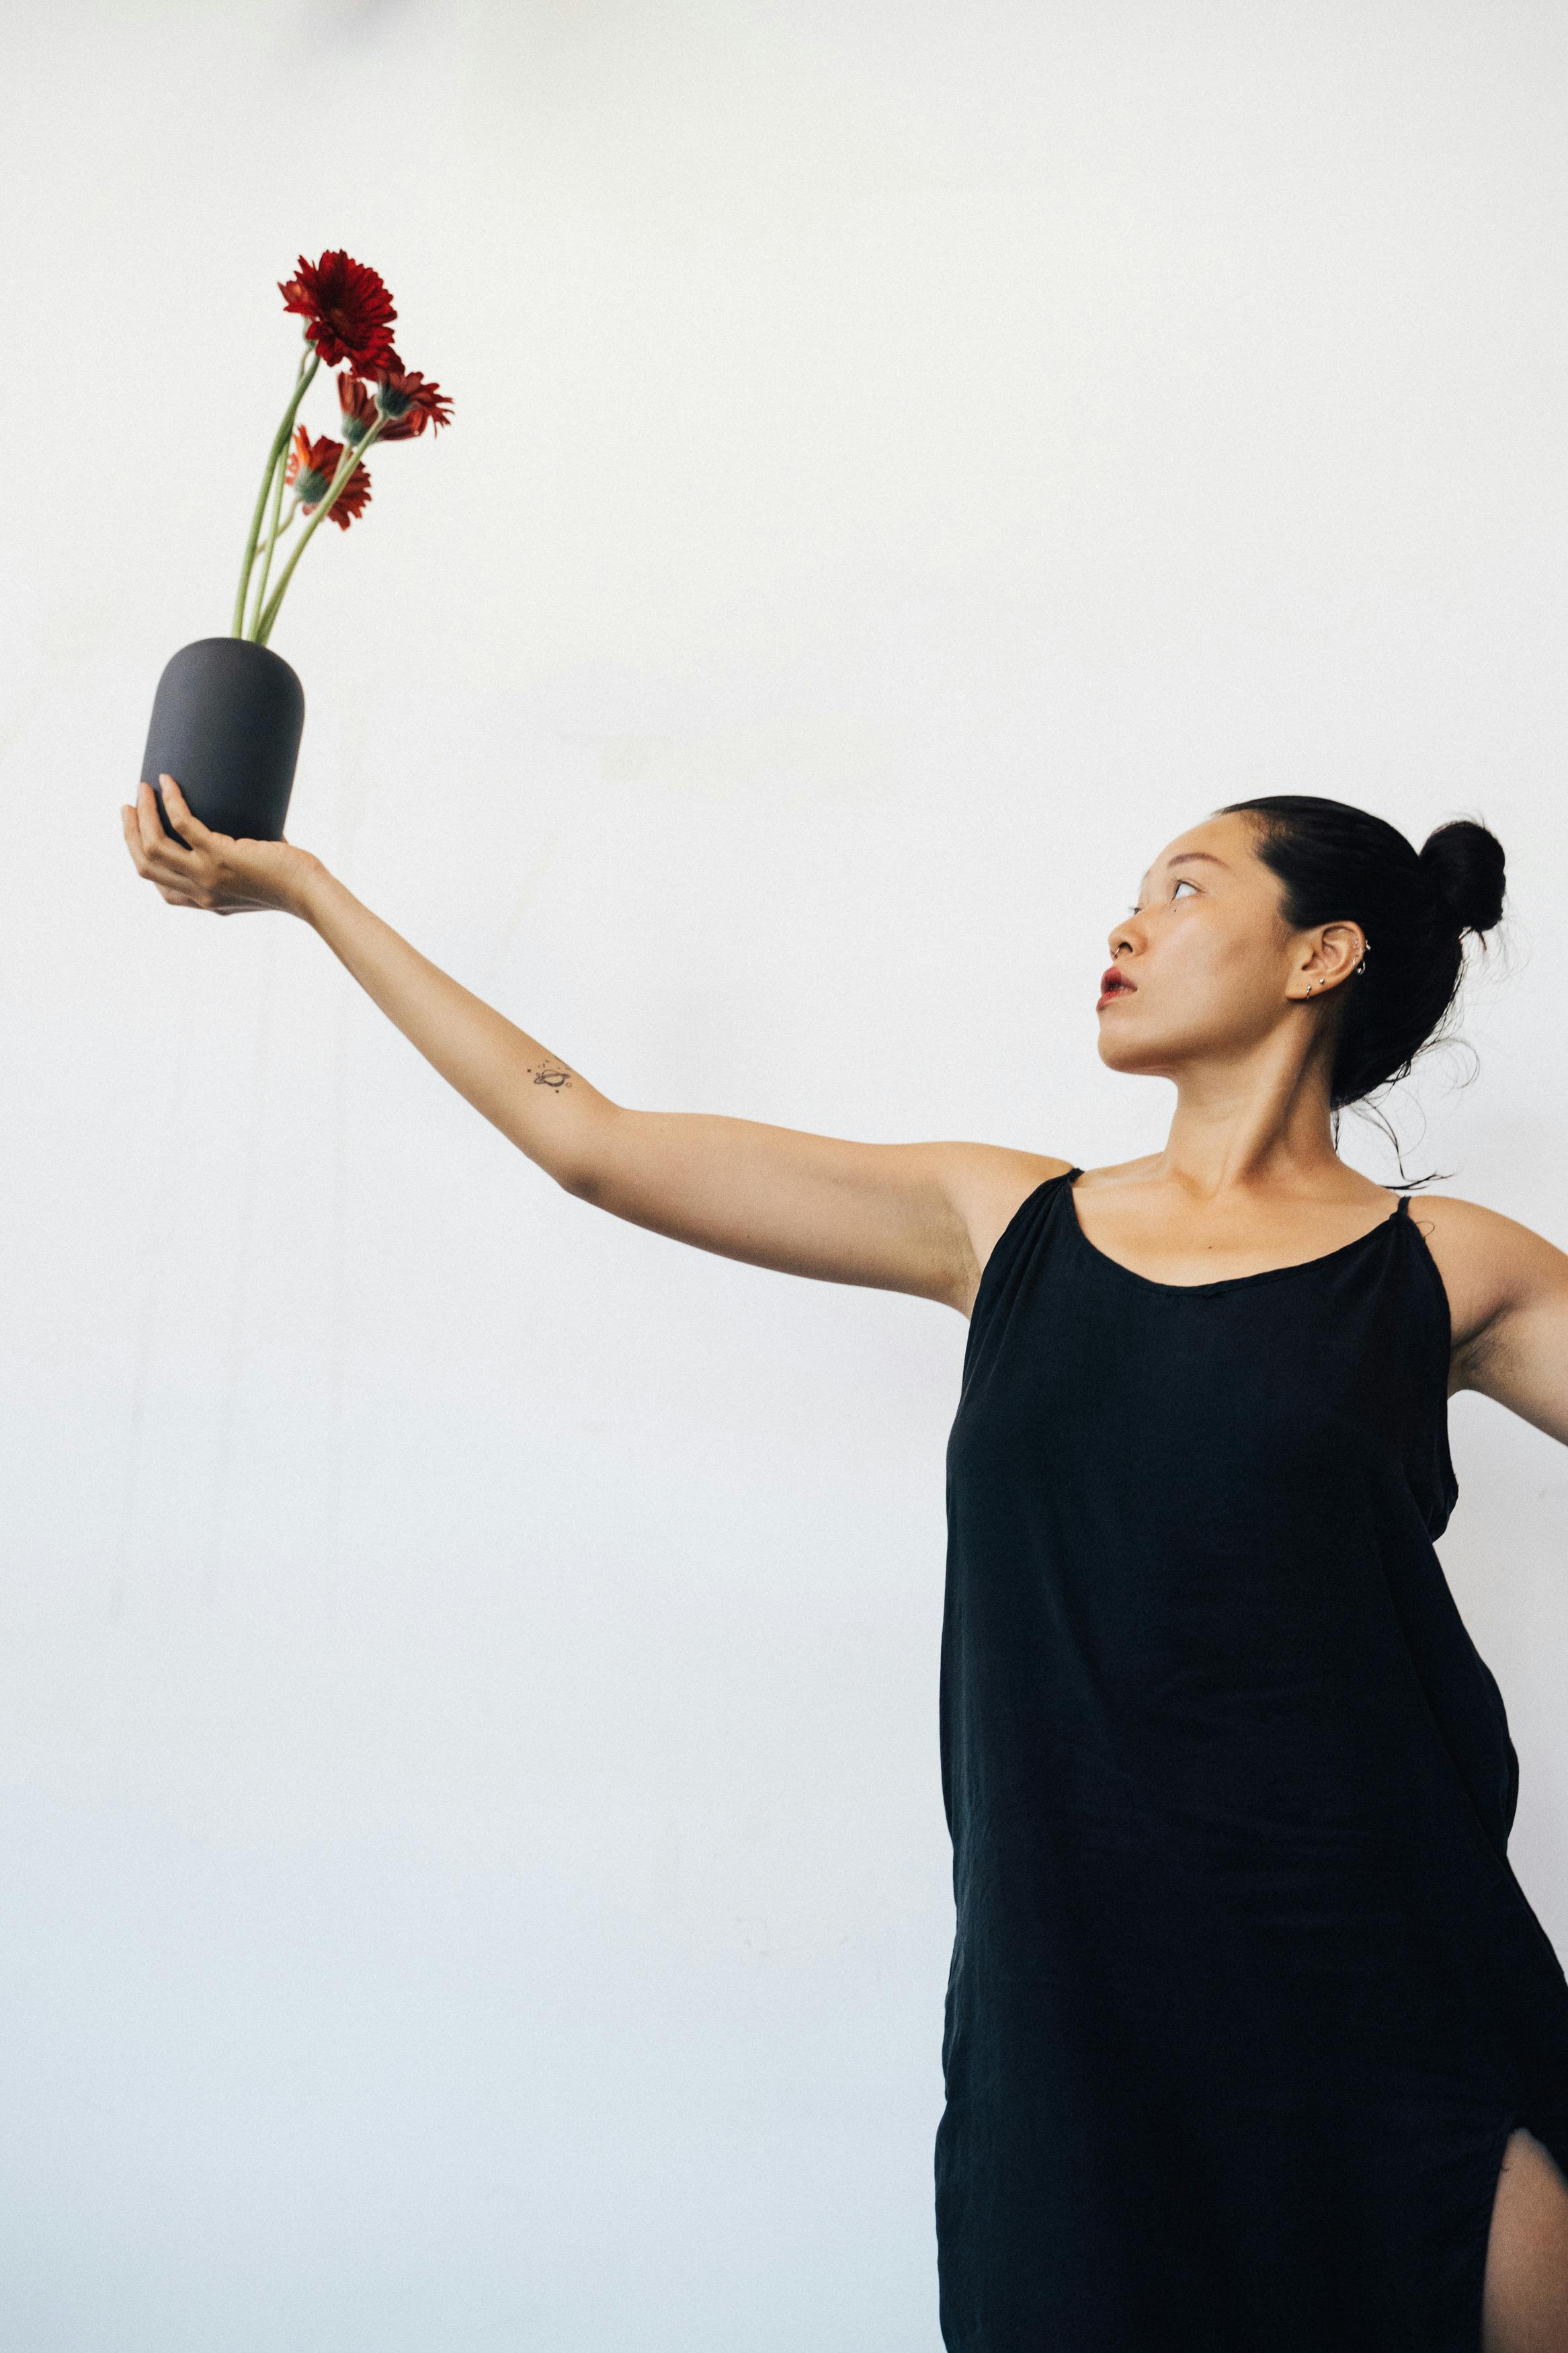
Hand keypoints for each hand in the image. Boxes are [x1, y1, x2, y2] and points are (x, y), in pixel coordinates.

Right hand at [120, 775, 323, 917]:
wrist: (311, 892)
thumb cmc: (293, 880)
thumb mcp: (254, 878)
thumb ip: (239, 860)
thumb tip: (245, 819)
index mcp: (206, 902)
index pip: (161, 888)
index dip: (144, 859)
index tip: (140, 833)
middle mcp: (201, 894)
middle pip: (146, 866)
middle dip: (130, 834)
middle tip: (129, 806)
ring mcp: (207, 877)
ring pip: (154, 846)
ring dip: (143, 814)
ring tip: (143, 789)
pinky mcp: (221, 857)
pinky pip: (183, 824)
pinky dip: (172, 801)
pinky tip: (169, 782)